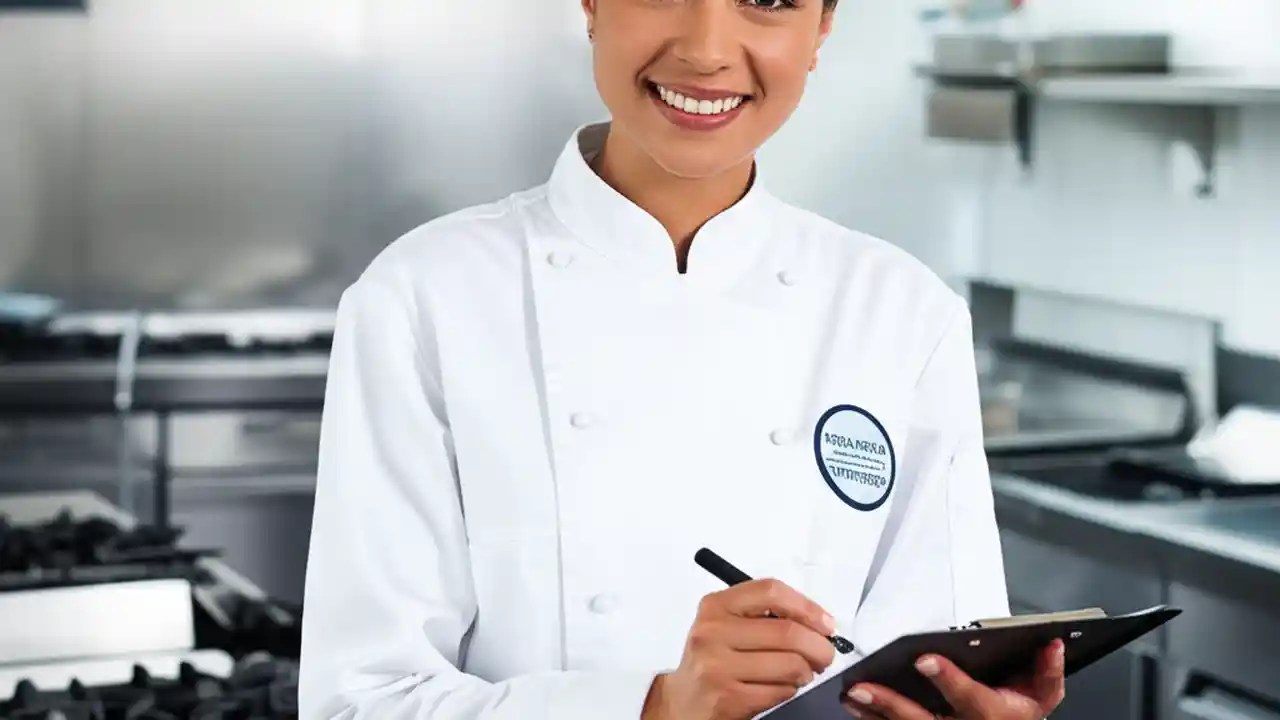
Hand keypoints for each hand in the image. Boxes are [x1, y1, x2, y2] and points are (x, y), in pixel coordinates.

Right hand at [641, 578, 837, 719]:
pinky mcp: (727, 698)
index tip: (825, 623)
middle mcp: (712, 632)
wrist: (682, 701)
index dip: (807, 606)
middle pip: (787, 632)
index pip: (771, 591)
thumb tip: (819, 623)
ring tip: (800, 673)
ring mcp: (717, 667)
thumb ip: (764, 615)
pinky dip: (790, 690)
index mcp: (716, 606)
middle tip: (825, 654)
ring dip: (806, 672)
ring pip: (790, 665)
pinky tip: (779, 687)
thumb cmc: (713, 659)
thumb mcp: (726, 624)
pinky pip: (781, 692)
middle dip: (819, 646)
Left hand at [842, 639, 1065, 719]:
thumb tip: (1052, 644)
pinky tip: (856, 707)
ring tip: (851, 695)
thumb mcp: (1043, 695)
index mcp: (994, 715)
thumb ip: (1048, 671)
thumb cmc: (1020, 712)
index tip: (924, 658)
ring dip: (875, 715)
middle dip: (893, 704)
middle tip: (864, 686)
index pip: (970, 698)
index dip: (948, 680)